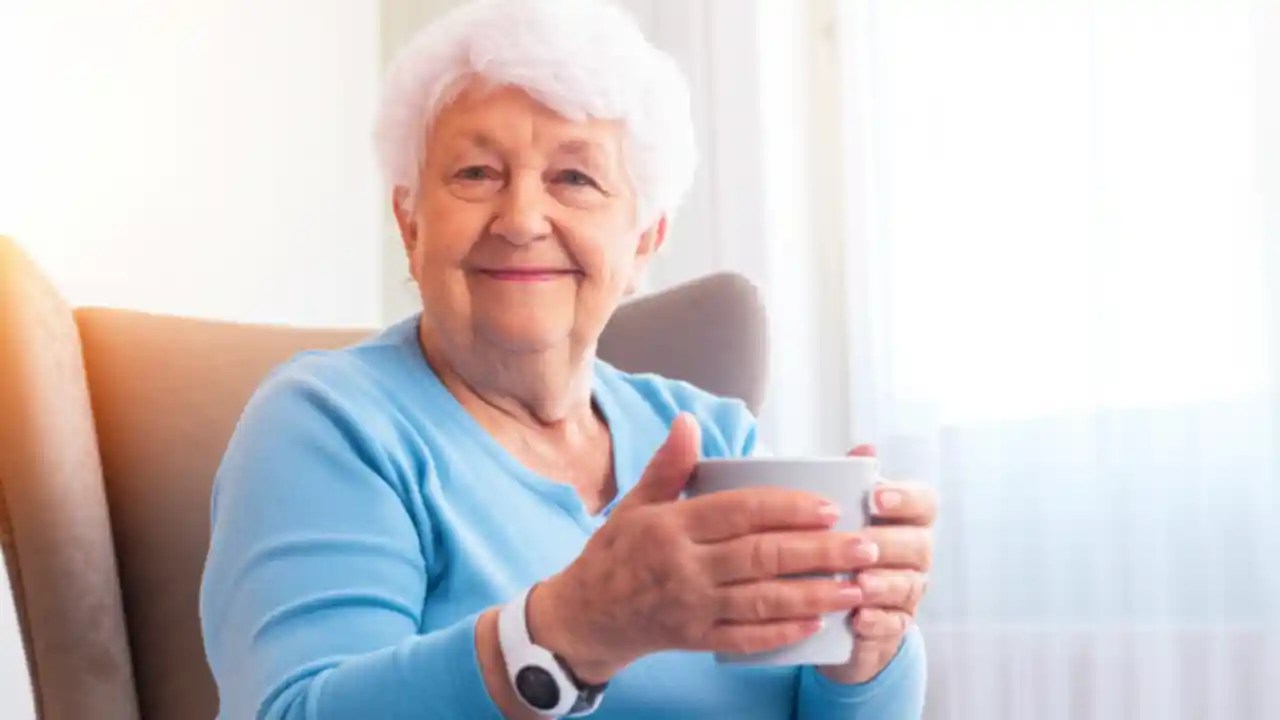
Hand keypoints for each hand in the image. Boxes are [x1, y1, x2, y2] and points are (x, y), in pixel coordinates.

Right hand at [528, 414, 873, 683]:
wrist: (583, 617)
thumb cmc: (616, 553)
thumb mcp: (635, 505)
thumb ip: (668, 466)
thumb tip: (688, 421)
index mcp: (672, 526)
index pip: (740, 512)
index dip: (787, 508)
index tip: (830, 507)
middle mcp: (684, 567)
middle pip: (763, 556)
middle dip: (819, 552)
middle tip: (865, 546)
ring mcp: (691, 607)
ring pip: (762, 600)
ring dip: (814, 594)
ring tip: (856, 587)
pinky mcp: (696, 639)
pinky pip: (746, 637)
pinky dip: (782, 632)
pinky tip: (816, 624)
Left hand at [817, 444, 935, 684]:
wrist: (839, 600)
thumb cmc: (844, 542)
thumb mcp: (844, 511)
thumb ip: (852, 481)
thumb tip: (865, 449)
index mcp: (907, 519)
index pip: (924, 502)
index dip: (905, 498)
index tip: (876, 498)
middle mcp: (916, 553)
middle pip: (918, 545)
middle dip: (889, 544)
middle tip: (861, 545)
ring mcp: (910, 590)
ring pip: (907, 585)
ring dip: (883, 584)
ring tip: (858, 583)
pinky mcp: (896, 624)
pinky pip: (894, 623)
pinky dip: (876, 621)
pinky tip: (857, 619)